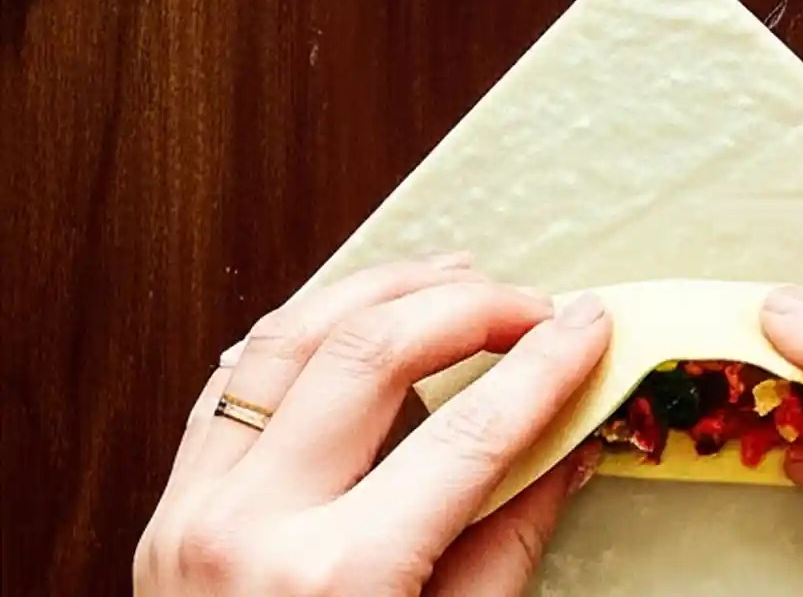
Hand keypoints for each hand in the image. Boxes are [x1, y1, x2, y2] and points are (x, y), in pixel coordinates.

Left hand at [135, 254, 610, 595]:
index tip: (588, 326)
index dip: (544, 368)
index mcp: (336, 580)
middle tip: (532, 304)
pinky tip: (351, 315)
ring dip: (380, 290)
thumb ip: (508, 542)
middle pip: (373, 354)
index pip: (470, 433)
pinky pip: (235, 381)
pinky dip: (300, 331)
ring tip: (452, 277)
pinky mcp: (174, 504)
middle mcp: (252, 527)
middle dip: (469, 308)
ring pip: (290, 337)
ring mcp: (197, 509)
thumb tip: (567, 447)